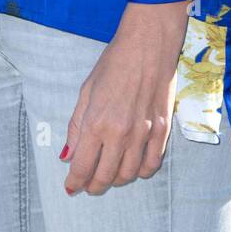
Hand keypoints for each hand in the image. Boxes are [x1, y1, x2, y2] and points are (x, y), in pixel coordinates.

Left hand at [61, 0, 188, 195]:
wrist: (149, 44)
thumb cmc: (114, 62)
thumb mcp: (86, 91)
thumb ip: (76, 126)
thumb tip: (68, 155)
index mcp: (97, 123)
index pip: (83, 166)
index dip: (74, 181)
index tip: (71, 186)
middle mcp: (120, 134)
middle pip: (105, 176)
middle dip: (93, 185)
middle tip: (88, 184)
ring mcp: (144, 134)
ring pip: (128, 174)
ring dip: (115, 180)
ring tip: (108, 174)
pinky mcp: (162, 131)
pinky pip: (152, 164)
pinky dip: (141, 172)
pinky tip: (133, 167)